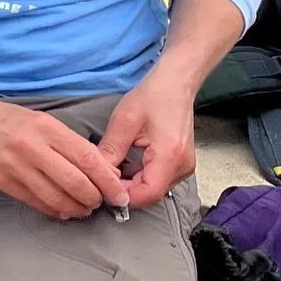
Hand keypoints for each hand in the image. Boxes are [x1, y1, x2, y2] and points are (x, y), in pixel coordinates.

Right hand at [0, 91, 128, 219]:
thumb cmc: (8, 120)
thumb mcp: (43, 121)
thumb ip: (70, 143)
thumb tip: (102, 171)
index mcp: (46, 127)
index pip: (88, 159)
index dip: (108, 181)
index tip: (119, 194)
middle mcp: (31, 146)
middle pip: (75, 182)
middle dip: (94, 199)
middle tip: (100, 203)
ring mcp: (14, 165)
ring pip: (56, 197)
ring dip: (75, 208)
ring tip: (82, 209)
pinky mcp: (0, 180)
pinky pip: (35, 202)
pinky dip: (54, 210)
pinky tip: (62, 209)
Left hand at [101, 71, 198, 209]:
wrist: (175, 85)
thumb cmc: (154, 97)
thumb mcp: (124, 123)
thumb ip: (110, 151)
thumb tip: (96, 173)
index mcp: (170, 156)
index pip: (147, 193)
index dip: (123, 195)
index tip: (102, 187)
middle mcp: (182, 166)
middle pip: (151, 194)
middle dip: (124, 189)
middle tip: (102, 177)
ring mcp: (184, 166)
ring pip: (154, 188)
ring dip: (132, 183)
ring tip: (112, 168)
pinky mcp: (180, 163)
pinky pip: (158, 179)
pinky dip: (140, 176)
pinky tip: (125, 164)